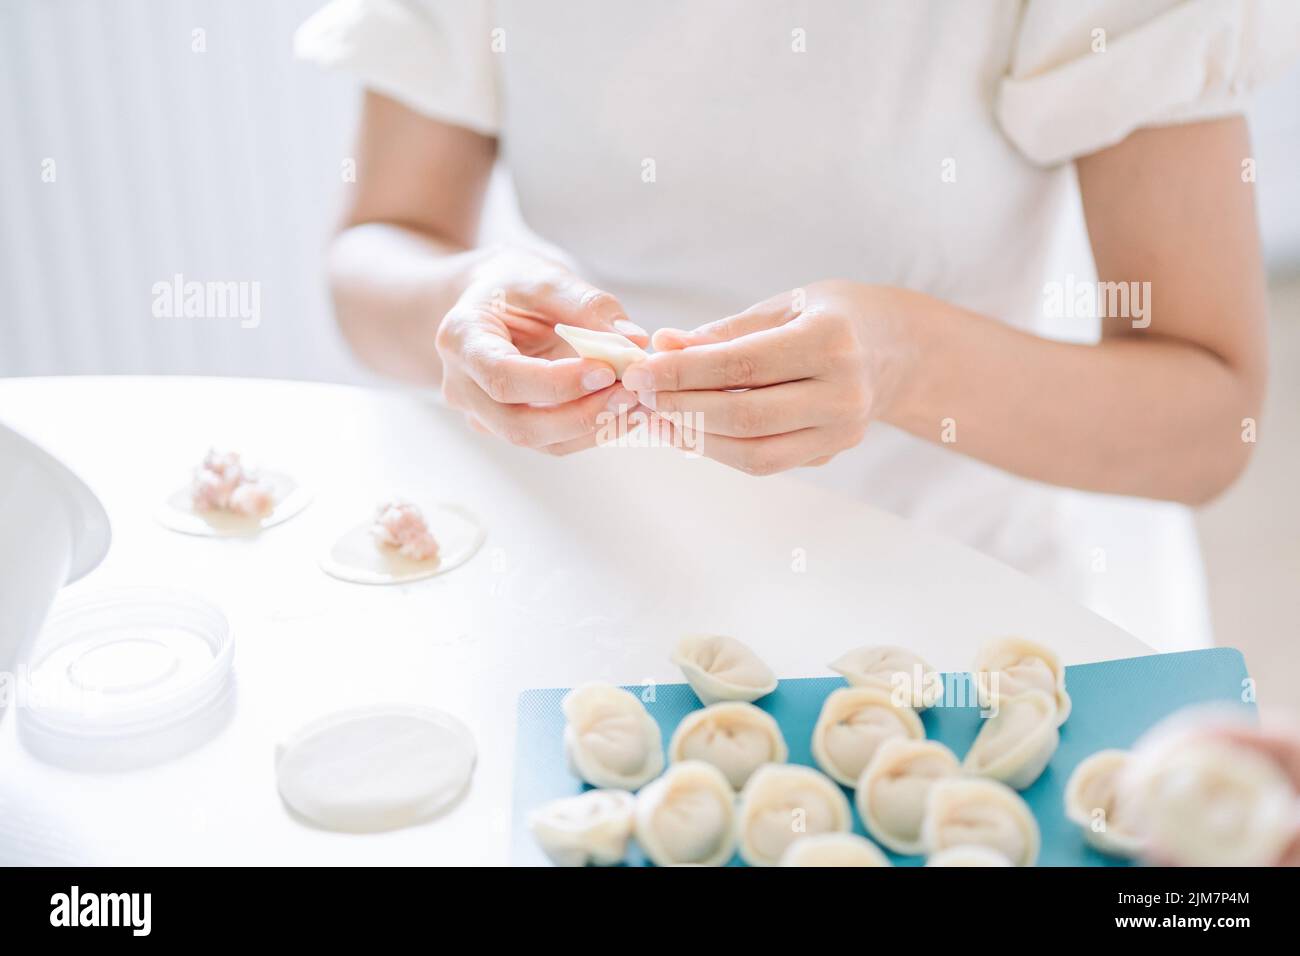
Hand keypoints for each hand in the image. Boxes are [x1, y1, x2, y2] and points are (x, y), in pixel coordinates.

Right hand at [436, 249, 647, 454]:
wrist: (491, 302)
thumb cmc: (515, 284)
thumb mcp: (546, 277)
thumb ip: (588, 305)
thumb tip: (633, 340)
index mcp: (460, 340)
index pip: (502, 377)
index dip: (555, 383)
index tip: (606, 371)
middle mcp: (462, 387)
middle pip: (518, 424)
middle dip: (581, 415)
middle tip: (632, 393)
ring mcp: (483, 414)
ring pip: (541, 441)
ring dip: (594, 426)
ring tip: (640, 401)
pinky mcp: (511, 427)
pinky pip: (553, 441)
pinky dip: (593, 429)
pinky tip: (628, 411)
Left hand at [621, 281, 925, 475]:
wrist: (897, 350)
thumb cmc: (833, 316)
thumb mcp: (783, 306)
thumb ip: (723, 333)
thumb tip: (661, 347)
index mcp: (831, 341)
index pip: (742, 365)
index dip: (684, 373)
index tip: (641, 372)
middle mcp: (843, 392)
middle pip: (746, 416)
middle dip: (683, 409)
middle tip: (642, 396)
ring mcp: (842, 431)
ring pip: (754, 452)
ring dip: (697, 439)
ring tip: (659, 418)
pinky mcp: (832, 453)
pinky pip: (766, 461)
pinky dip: (721, 450)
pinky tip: (690, 431)